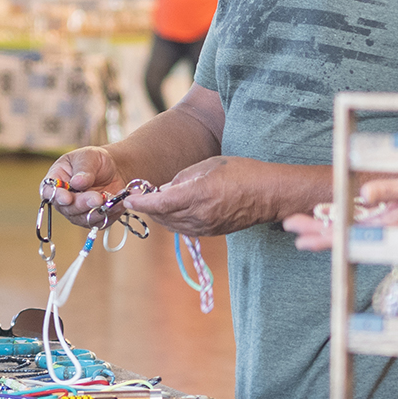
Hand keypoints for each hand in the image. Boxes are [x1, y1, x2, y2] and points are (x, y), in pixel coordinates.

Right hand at [41, 146, 124, 225]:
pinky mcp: (94, 219)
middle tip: (97, 198)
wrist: (112, 170)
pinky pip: (101, 221)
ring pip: (84, 218)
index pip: (49, 192)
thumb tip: (77, 182)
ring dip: (97, 211)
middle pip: (68, 209)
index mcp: (56, 182)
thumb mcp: (88, 157)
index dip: (57, 196)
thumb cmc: (94, 160)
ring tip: (110, 199)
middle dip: (83, 204)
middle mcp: (64, 201)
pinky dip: (111, 213)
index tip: (66, 198)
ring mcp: (78, 213)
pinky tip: (119, 203)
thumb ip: (83, 169)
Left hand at [125, 156, 279, 237]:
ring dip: (161, 215)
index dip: (141, 203)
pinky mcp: (211, 233)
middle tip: (143, 195)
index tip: (129, 199)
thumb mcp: (209, 165)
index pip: (160, 204)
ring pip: (172, 225)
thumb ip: (182, 177)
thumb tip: (164, 189)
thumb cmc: (242, 173)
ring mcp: (206, 227)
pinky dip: (174, 220)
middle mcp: (199, 215)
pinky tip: (175, 209)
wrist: (268, 195)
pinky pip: (185, 229)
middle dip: (149, 207)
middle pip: (162, 217)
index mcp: (197, 195)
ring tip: (158, 201)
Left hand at [282, 173, 397, 250]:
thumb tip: (362, 194)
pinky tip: (326, 222)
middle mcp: (383, 230)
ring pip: (348, 234)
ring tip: (299, 226)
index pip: (345, 234)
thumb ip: (389, 189)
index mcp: (386, 224)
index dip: (319, 234)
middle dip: (313, 231)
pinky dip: (340, 226)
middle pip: (341, 236)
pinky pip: (359, 228)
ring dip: (323, 230)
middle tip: (287, 224)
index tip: (297, 231)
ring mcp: (385, 227)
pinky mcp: (388, 222)